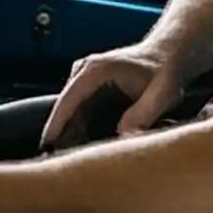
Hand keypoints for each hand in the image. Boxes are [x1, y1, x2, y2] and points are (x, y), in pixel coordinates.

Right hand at [40, 43, 185, 148]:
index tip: (47, 142)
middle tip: (55, 158)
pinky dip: (76, 124)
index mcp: (97, 69)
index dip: (57, 122)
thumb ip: (143, 114)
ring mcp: (84, 74)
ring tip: (65, 156)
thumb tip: (122, 136)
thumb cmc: (164, 73)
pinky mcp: (88, 83)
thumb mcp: (162, 94)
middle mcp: (85, 69)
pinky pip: (76, 106)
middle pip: (65, 104)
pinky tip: (79, 143)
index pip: (70, 98)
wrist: (165, 55)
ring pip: (70, 106)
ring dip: (68, 129)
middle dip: (59, 130)